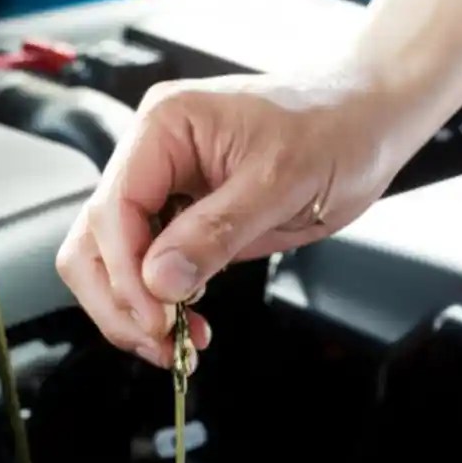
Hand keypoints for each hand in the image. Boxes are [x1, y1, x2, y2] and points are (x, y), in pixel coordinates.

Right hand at [55, 70, 415, 368]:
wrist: (367, 119)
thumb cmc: (334, 127)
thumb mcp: (282, 182)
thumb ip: (215, 232)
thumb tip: (159, 281)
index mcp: (163, 127)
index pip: (113, 209)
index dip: (127, 273)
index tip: (159, 318)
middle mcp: (150, 154)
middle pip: (94, 238)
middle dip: (119, 299)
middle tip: (162, 343)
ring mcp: (162, 185)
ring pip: (109, 258)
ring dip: (132, 308)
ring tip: (176, 344)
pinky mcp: (180, 215)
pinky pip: (146, 264)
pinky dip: (157, 302)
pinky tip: (189, 322)